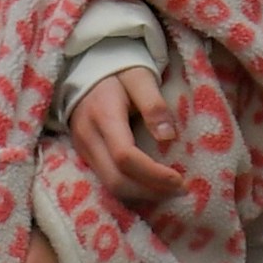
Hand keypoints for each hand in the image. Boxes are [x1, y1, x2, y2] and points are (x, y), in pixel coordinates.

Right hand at [68, 69, 187, 208]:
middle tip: (180, 190)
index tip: (180, 180)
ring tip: (168, 191)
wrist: (85, 68)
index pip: (125, 157)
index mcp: (103, 116)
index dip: (153, 174)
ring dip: (141, 194)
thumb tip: (168, 137)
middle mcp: (88, 137)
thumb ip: (154, 104)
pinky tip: (150, 186)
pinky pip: (106, 181)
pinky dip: (130, 189)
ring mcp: (82, 148)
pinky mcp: (84, 154)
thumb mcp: (139, 78)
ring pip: (109, 186)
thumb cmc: (117, 70)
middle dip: (150, 191)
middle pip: (116, 180)